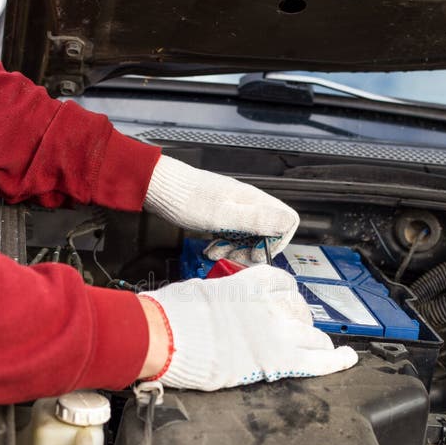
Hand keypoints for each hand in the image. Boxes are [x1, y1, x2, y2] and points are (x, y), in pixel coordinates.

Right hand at [137, 265, 356, 389]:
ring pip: (313, 334)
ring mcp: (276, 332)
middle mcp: (269, 303)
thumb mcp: (201, 291)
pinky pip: (318, 360)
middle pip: (300, 310)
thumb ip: (224, 298)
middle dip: (300, 321)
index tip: (287, 303)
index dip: (288, 296)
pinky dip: (337, 360)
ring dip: (316, 341)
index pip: (284, 284)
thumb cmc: (173, 314)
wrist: (166, 336)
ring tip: (321, 348)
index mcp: (250, 284)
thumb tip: (223, 306)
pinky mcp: (277, 360)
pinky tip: (348, 358)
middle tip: (295, 331)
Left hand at [144, 155, 298, 263]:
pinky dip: (224, 244)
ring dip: (236, 249)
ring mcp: (234, 207)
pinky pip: (232, 233)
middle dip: (254, 249)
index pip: (286, 221)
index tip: (256, 252)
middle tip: (235, 257)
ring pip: (249, 234)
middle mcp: (247, 202)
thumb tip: (287, 222)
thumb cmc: (185, 199)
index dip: (277, 241)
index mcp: (253, 200)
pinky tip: (210, 248)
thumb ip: (256, 219)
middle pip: (268, 230)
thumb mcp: (222, 215)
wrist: (158, 187)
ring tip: (217, 253)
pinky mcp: (221, 213)